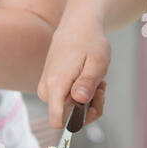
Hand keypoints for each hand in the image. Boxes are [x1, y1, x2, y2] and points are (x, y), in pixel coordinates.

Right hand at [37, 12, 109, 127]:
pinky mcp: (49, 87)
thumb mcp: (97, 63)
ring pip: (69, 110)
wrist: (76, 27)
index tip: (92, 104)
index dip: (78, 120)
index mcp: (56, 85)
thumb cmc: (89, 43)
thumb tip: (80, 100)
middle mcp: (46, 90)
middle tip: (100, 87)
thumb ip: (88, 83)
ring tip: (96, 80)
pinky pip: (67, 101)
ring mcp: (46, 88)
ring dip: (87, 100)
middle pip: (67, 118)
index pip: (57, 121)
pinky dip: (81, 94)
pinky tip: (88, 79)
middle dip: (88, 108)